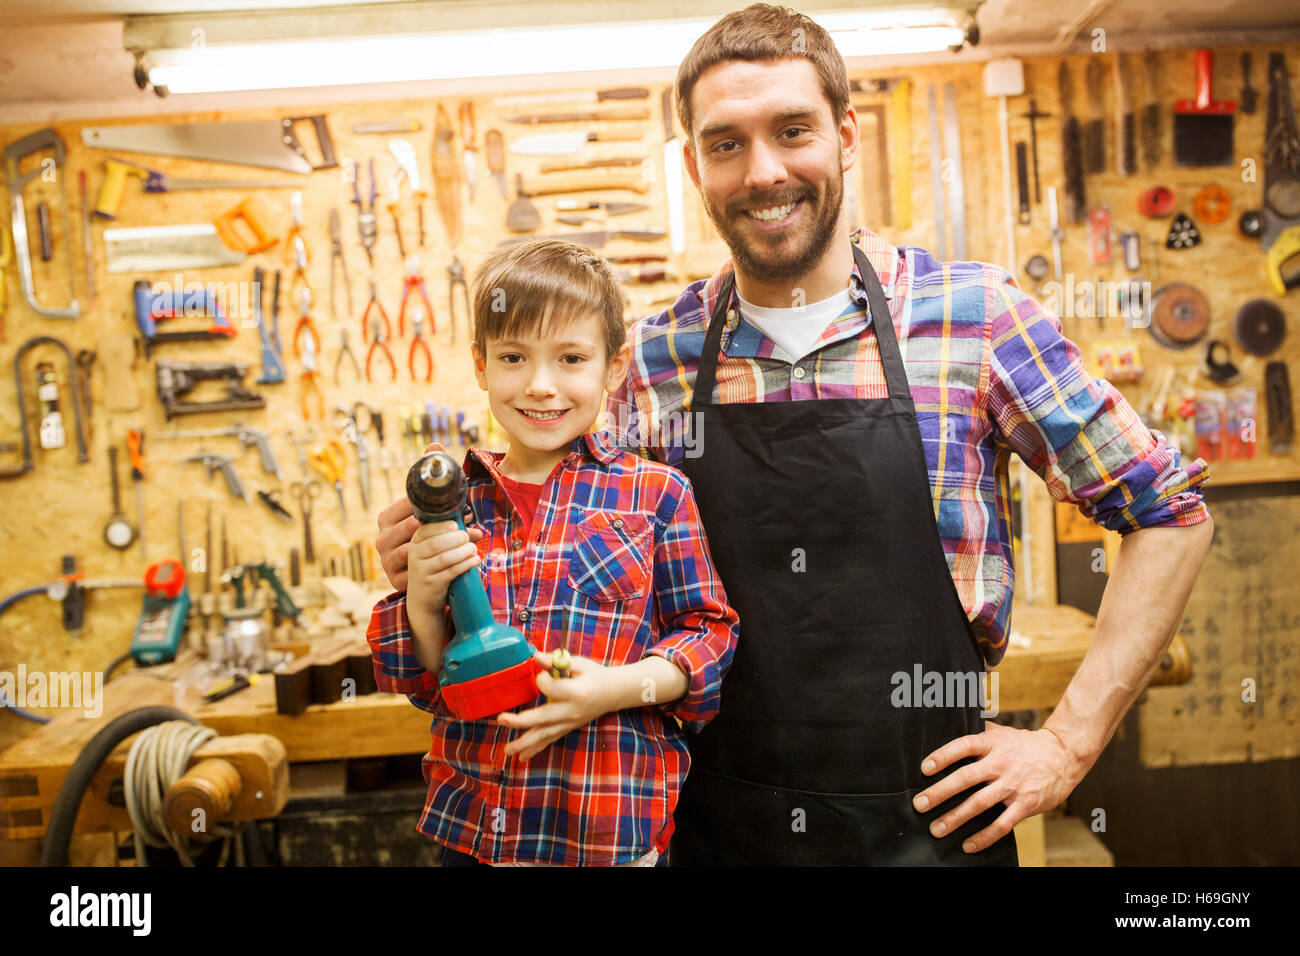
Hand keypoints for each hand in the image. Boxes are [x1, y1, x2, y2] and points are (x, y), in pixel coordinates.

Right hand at [377, 442, 482, 588]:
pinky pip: (425, 572)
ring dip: (450, 547)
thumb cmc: (421, 536)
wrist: (416, 577)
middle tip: (468, 523)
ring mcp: (388, 562)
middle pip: (414, 529)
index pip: (408, 506)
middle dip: (444, 526)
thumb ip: (426, 479)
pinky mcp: (398, 581)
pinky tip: (466, 560)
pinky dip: (449, 566)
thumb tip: (434, 444)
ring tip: (471, 541)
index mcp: (385, 519)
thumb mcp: (421, 510)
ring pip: (420, 551)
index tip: (457, 507)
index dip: (434, 507)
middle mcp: (382, 540)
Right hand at [407, 518, 483, 612]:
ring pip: (444, 558)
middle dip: (455, 538)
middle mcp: (415, 556)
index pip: (425, 530)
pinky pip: (451, 571)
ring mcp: (422, 571)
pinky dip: (465, 564)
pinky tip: (474, 560)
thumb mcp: (436, 552)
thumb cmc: (433, 569)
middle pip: (436, 543)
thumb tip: (477, 532)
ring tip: (473, 549)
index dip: (441, 526)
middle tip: (467, 538)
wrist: (422, 599)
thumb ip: (453, 539)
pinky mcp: (432, 584)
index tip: (456, 526)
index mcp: (415, 543)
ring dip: (463, 551)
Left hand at [497, 652, 616, 761]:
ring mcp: (570, 722)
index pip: (554, 689)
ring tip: (507, 749)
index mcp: (577, 692)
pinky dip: (535, 749)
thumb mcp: (580, 664)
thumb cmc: (595, 675)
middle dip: (521, 721)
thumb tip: (535, 657)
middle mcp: (572, 711)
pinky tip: (521, 757)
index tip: (538, 673)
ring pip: (545, 735)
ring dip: (524, 743)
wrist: (613, 693)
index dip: (543, 680)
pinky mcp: (568, 728)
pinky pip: (550, 740)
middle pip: (544, 717)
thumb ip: (556, 661)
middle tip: (501, 719)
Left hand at [911, 722, 1084, 852]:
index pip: (963, 746)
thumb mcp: (1002, 732)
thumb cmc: (1026, 745)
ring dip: (956, 818)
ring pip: (980, 803)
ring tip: (936, 829)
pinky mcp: (1026, 804)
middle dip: (940, 792)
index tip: (924, 769)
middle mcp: (1001, 763)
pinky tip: (968, 845)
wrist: (1064, 756)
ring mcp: (1013, 785)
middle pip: (966, 777)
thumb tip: (952, 725)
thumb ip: (979, 732)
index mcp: (992, 744)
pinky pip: (1002, 824)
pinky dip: (984, 837)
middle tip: (919, 804)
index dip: (943, 756)